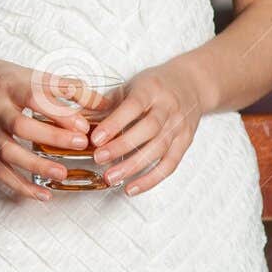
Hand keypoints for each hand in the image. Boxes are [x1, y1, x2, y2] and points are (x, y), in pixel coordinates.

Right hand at [0, 60, 97, 201]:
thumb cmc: (0, 80)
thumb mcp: (30, 73)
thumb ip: (65, 87)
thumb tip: (102, 103)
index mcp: (8, 86)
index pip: (33, 96)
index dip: (58, 110)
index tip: (83, 122)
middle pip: (20, 125)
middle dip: (51, 136)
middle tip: (81, 143)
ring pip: (8, 152)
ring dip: (35, 166)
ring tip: (62, 174)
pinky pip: (1, 172)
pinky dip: (21, 186)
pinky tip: (43, 195)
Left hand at [88, 62, 204, 193]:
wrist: (192, 83)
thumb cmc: (154, 85)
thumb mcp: (131, 84)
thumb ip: (108, 102)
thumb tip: (79, 118)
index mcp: (151, 89)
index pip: (133, 106)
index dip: (115, 123)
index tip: (95, 138)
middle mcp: (169, 108)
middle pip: (148, 130)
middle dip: (122, 146)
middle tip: (99, 159)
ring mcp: (179, 126)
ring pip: (159, 149)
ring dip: (134, 167)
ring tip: (111, 178)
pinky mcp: (186, 142)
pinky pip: (170, 164)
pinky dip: (151, 179)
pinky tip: (132, 188)